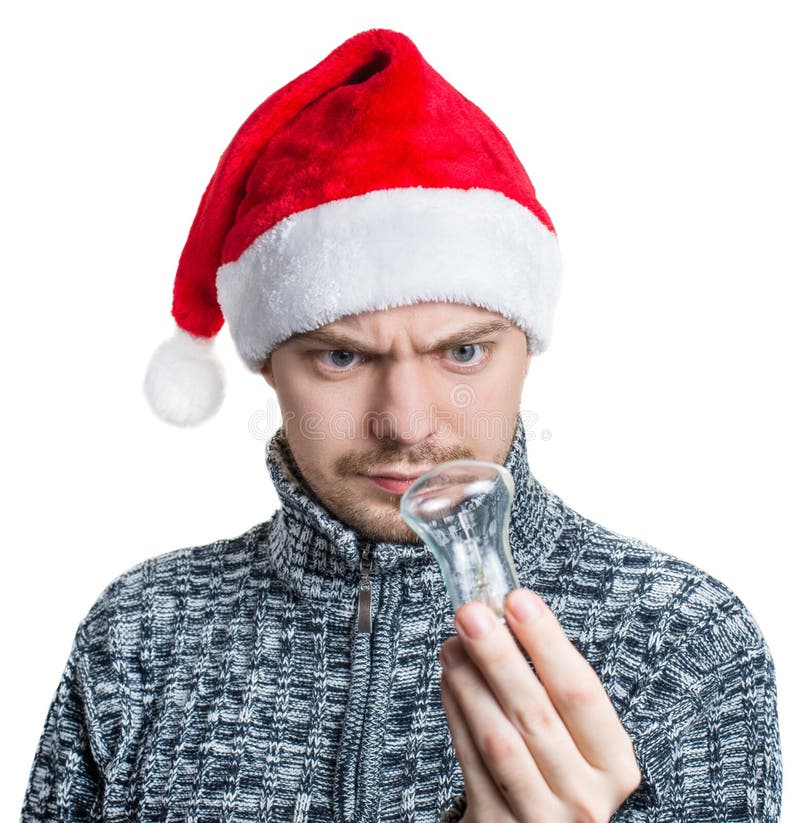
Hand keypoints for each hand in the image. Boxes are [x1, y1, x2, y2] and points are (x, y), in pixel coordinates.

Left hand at [439, 588, 641, 822]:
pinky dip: (457, 716)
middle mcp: (584, 795)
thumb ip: (549, 686)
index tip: (518, 601)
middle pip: (536, 713)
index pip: (581, 692)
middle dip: (499, 656)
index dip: (547, 643)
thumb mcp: (574, 737)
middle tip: (472, 614)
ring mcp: (541, 817)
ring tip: (452, 646)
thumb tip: (503, 615)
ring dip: (470, 684)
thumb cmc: (556, 772)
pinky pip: (471, 762)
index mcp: (612, 761)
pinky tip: (450, 682)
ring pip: (499, 740)